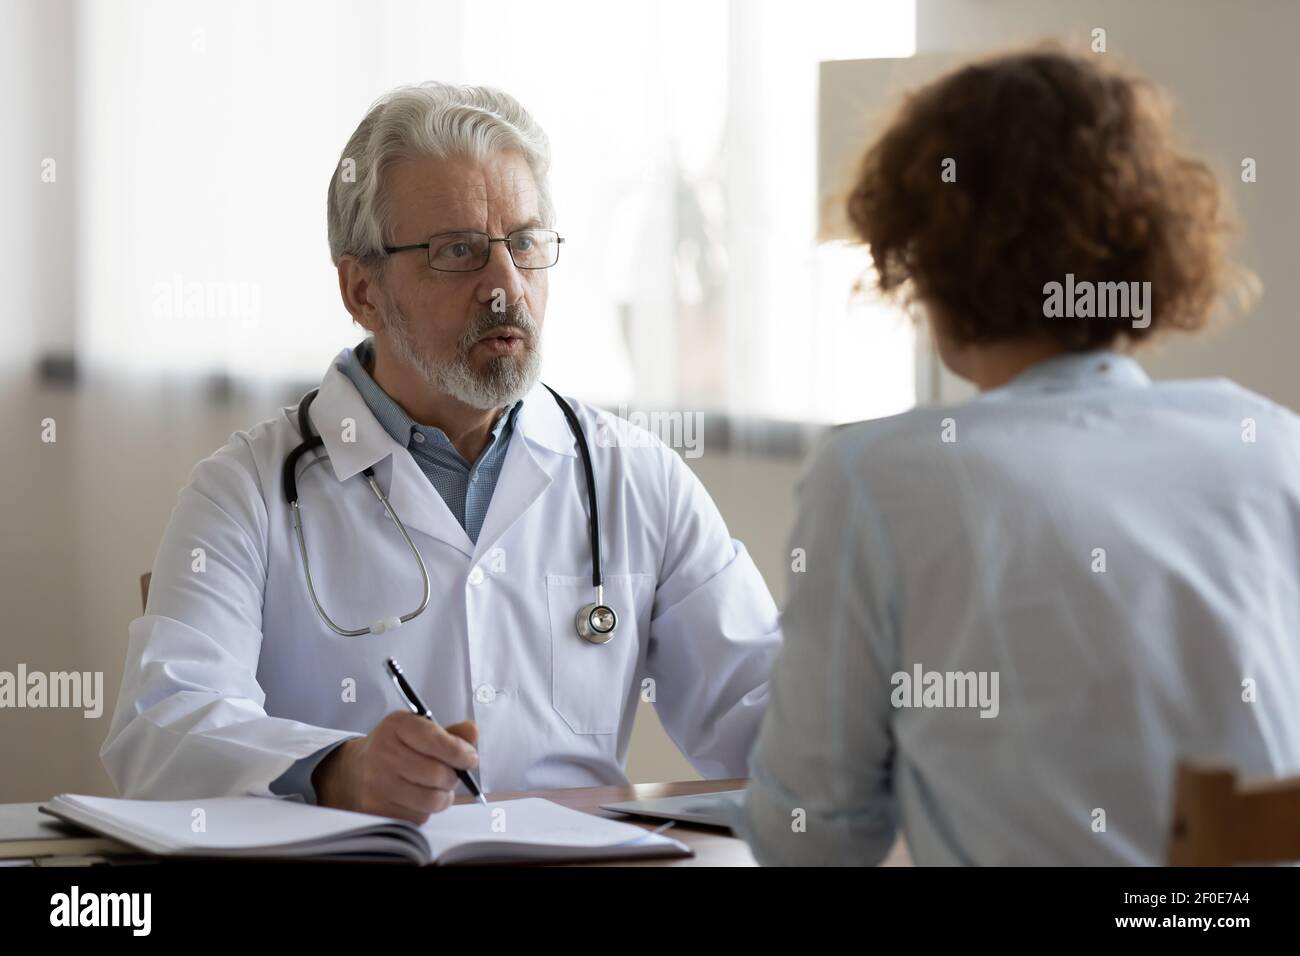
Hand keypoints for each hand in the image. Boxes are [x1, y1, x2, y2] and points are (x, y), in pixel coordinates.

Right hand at [313, 712, 478, 823]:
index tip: (470, 758)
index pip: (434, 739)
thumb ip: (449, 733)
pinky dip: (425, 811)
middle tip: (451, 774)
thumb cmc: (395, 748)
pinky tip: (417, 799)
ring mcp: (377, 784)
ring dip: (442, 797)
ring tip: (436, 788)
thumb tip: (472, 731)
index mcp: (397, 726)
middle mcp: (383, 753)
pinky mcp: (376, 809)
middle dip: (452, 777)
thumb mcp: (419, 730)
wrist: (355, 770)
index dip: (459, 751)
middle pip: (436, 773)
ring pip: (430, 800)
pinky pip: (418, 817)